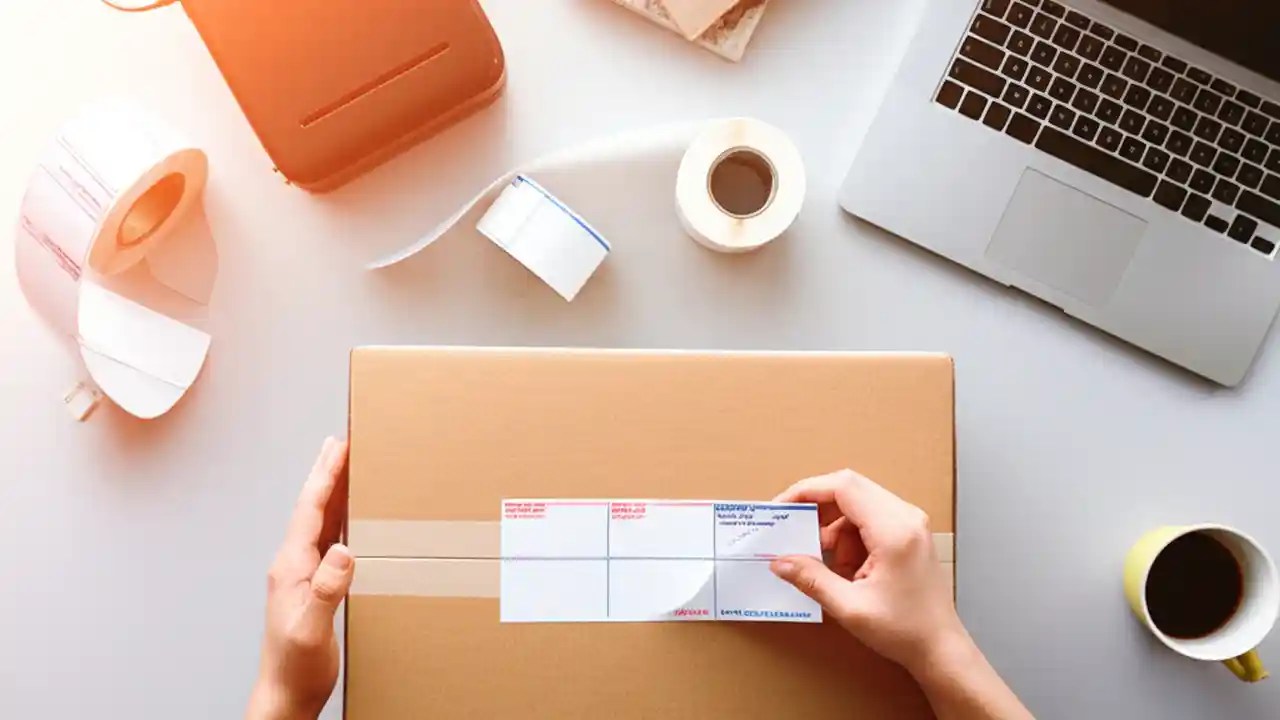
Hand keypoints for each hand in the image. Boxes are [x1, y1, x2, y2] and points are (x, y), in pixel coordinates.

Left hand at [247, 438, 354, 719]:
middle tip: (342, 442)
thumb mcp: (311, 628)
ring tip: (346, 468)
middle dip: (328, 473)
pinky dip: (342, 519)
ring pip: (322, 521)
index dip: (326, 476)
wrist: (285, 694)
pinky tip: (352, 518)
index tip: (340, 447)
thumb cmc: (294, 667)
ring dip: (334, 492)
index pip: (311, 511)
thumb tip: (343, 550)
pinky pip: (329, 541)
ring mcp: (302, 574)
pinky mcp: (314, 586)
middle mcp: (294, 564)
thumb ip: (326, 589)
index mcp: (291, 566)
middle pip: (314, 507)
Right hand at [769, 469, 963, 674]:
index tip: (782, 508)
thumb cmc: (904, 630)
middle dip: (816, 508)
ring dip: (833, 528)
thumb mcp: (850, 607)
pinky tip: (846, 567)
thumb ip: (811, 579)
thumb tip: (779, 561)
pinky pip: (868, 519)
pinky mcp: (908, 533)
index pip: (843, 487)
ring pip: (856, 504)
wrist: (940, 647)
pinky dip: (848, 537)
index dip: (806, 491)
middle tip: (794, 531)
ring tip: (826, 562)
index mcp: (894, 530)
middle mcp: (906, 517)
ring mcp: (909, 523)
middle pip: (849, 489)